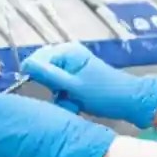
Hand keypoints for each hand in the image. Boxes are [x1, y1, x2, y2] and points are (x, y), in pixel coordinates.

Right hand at [21, 42, 156, 128]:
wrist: (130, 101)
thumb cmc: (103, 93)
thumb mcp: (74, 85)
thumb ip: (49, 75)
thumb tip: (26, 65)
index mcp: (68, 52)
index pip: (38, 59)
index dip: (37, 76)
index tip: (47, 91)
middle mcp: (69, 55)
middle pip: (45, 71)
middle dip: (51, 88)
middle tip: (63, 97)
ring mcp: (74, 67)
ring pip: (53, 83)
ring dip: (59, 96)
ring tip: (72, 103)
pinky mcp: (78, 79)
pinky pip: (63, 88)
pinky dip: (66, 98)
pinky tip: (76, 104)